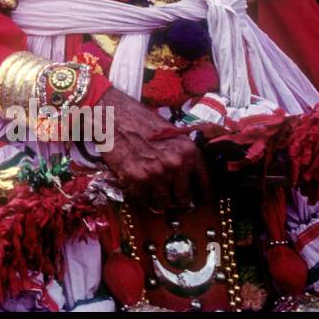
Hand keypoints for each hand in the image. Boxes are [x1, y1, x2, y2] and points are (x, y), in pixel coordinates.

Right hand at [96, 88, 210, 209]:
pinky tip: (135, 184)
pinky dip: (139, 195)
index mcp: (190, 152)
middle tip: (167, 194)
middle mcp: (176, 165)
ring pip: (162, 203)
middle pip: (183, 199)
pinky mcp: (136, 179)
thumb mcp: (172, 134)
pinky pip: (142, 200)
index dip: (202, 197)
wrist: (113, 114)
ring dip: (156, 199)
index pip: (205, 186)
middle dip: (175, 198)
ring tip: (149, 188)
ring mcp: (156, 174)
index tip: (198, 202)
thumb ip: (183, 156)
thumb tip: (189, 179)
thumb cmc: (141, 121)